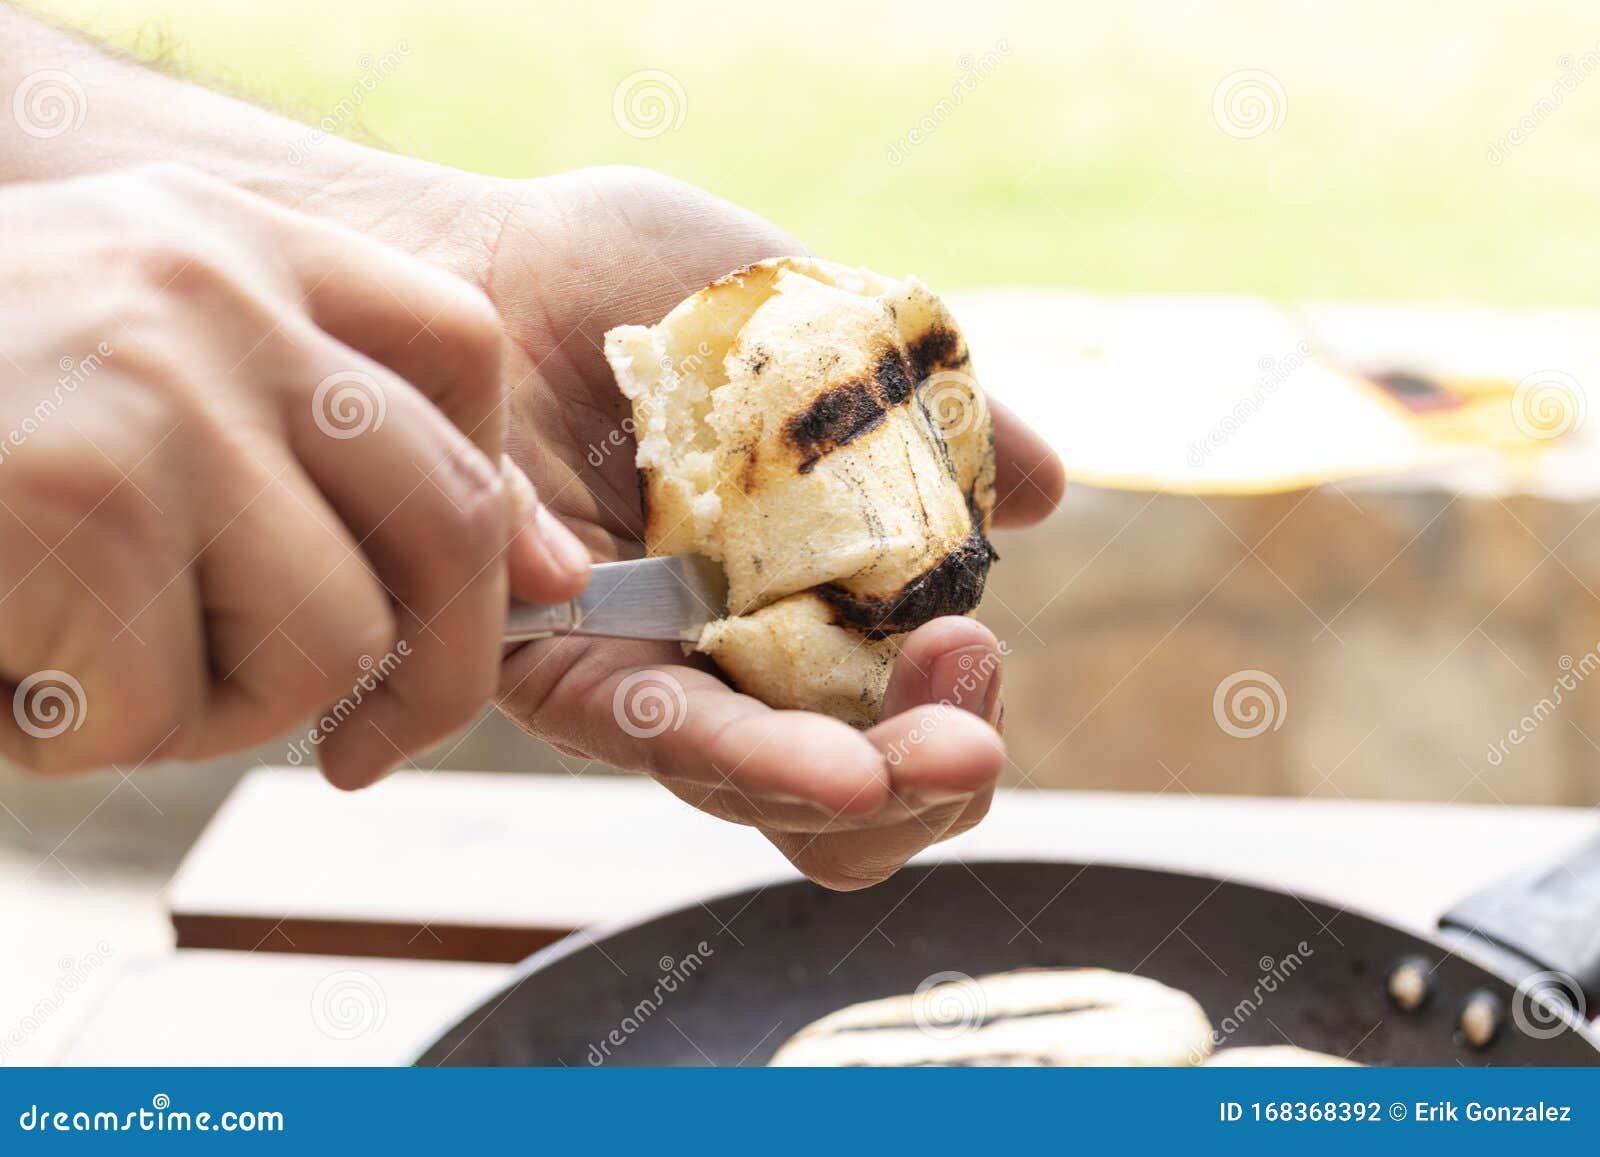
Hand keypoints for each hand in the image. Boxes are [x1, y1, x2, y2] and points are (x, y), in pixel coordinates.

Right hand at [0, 165, 586, 781]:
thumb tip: (538, 566)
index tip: (496, 593)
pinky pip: (173, 701)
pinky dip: (90, 735)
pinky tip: (7, 668)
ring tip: (94, 667)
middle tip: (364, 749)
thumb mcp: (141, 378)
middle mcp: (208, 290)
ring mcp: (150, 386)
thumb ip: (322, 448)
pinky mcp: (81, 498)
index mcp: (231, 243)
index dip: (497, 496)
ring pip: (326, 635)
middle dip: (436, 668)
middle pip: (445, 510)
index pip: (457, 351)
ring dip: (221, 709)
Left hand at [343, 164, 1063, 887]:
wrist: (503, 250)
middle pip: (831, 810)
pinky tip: (834, 756)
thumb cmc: (655, 292)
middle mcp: (721, 666)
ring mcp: (635, 671)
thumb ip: (931, 419)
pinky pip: (639, 726)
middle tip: (966, 713)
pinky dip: (732, 744)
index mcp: (804, 612)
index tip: (975, 643)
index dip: (952, 728)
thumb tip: (1043, 491)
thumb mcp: (827, 338)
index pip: (896, 733)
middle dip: (923, 783)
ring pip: (743, 793)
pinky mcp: (543, 659)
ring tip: (916, 764)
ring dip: (843, 787)